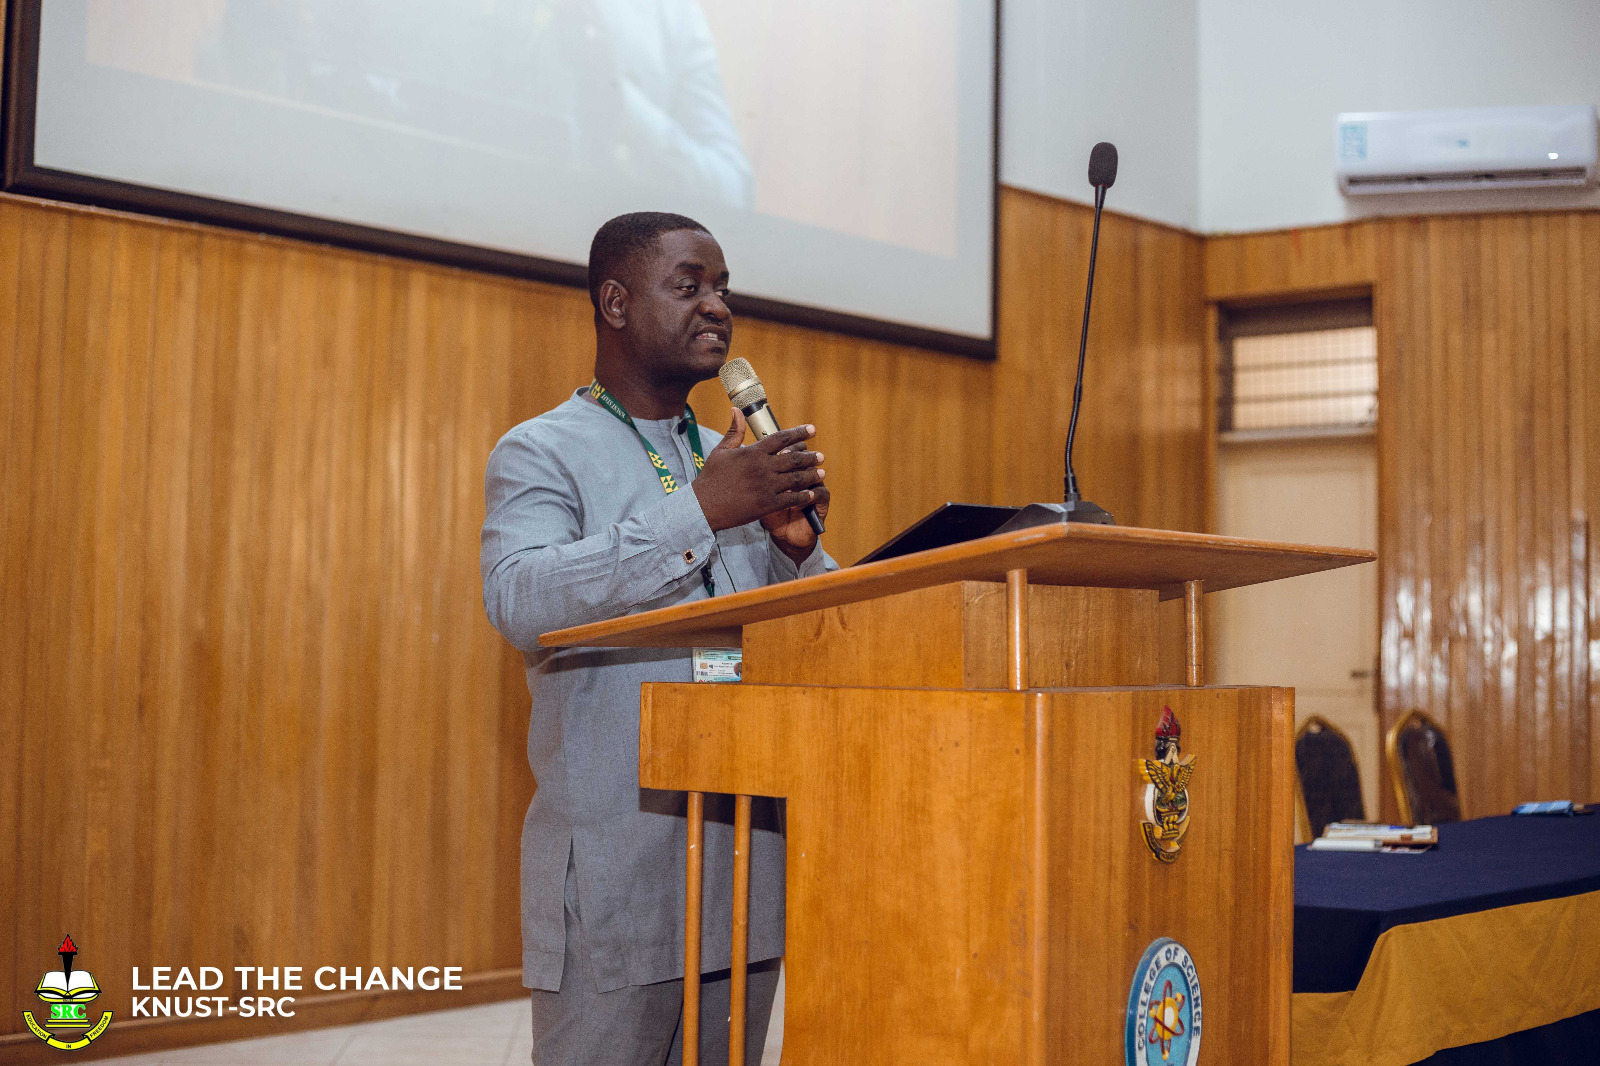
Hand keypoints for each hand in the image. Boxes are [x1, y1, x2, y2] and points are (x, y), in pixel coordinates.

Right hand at [692, 412, 826, 550]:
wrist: (703, 506)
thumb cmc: (711, 478)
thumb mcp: (720, 451)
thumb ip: (734, 431)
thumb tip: (737, 410)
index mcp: (752, 452)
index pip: (781, 438)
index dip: (799, 433)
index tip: (812, 430)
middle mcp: (762, 467)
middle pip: (794, 458)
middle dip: (810, 456)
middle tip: (820, 456)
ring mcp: (766, 486)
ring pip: (797, 478)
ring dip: (811, 475)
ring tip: (821, 473)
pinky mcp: (767, 504)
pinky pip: (792, 498)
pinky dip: (804, 496)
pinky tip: (811, 494)